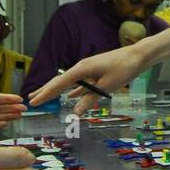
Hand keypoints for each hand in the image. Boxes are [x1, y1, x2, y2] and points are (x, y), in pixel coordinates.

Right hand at [28, 48, 149, 114]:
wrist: (137, 56)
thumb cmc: (123, 68)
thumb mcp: (107, 86)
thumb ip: (90, 99)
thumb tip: (76, 113)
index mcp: (81, 69)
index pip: (58, 84)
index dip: (45, 94)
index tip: (34, 102)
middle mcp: (81, 68)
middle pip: (59, 81)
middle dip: (45, 91)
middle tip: (31, 100)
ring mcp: (87, 69)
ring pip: (67, 82)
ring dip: (56, 90)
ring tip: (44, 97)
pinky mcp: (95, 72)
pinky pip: (79, 83)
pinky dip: (72, 90)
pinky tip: (70, 97)